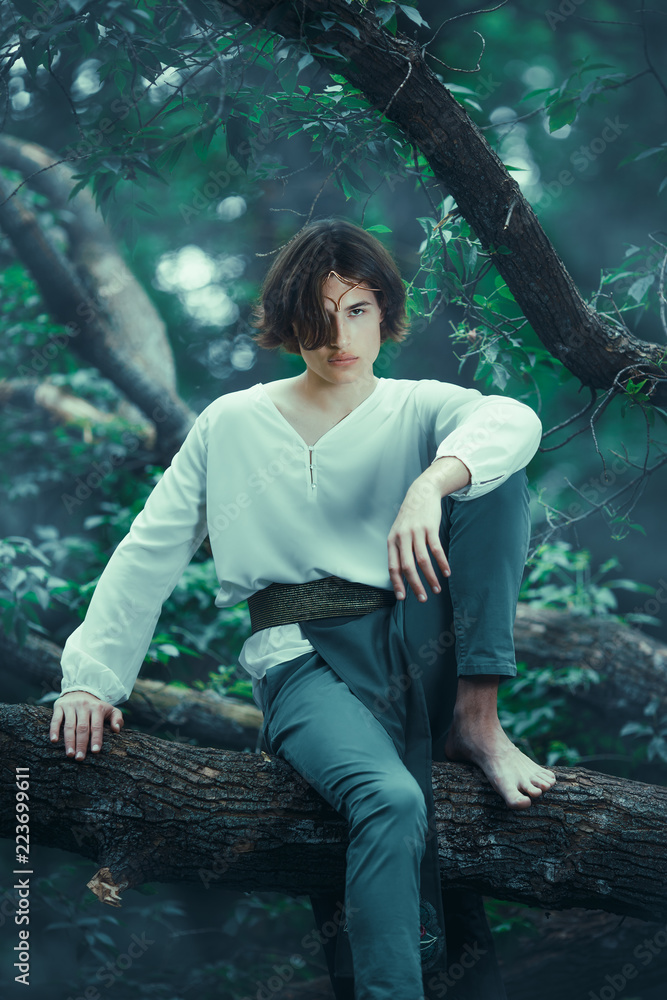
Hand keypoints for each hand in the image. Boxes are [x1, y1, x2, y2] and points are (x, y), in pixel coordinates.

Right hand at [49, 690, 123, 760]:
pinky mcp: (59, 706)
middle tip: (80, 758)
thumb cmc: (96, 707)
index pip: (96, 726)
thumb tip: (117, 730)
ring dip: (69, 741)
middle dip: (81, 744)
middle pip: (82, 727)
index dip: (96, 739)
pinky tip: (54, 741)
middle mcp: (84, 706)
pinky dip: (54, 730)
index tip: (95, 751)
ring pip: (69, 725)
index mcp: (97, 707)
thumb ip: (117, 718)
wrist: (80, 691)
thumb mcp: (110, 709)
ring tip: (70, 754)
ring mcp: (71, 705)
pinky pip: (56, 719)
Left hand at [387, 477, 449, 602]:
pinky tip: (446, 573)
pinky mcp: (430, 528)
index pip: (393, 567)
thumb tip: (401, 575)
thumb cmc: (409, 517)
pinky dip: (442, 563)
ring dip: (430, 577)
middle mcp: (402, 537)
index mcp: (392, 541)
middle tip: (422, 599)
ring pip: (422, 560)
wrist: (421, 493)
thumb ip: (399, 550)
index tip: (403, 598)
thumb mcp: (398, 532)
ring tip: (436, 589)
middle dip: (415, 585)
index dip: (397, 584)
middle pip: (407, 567)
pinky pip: (436, 549)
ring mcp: (416, 532)